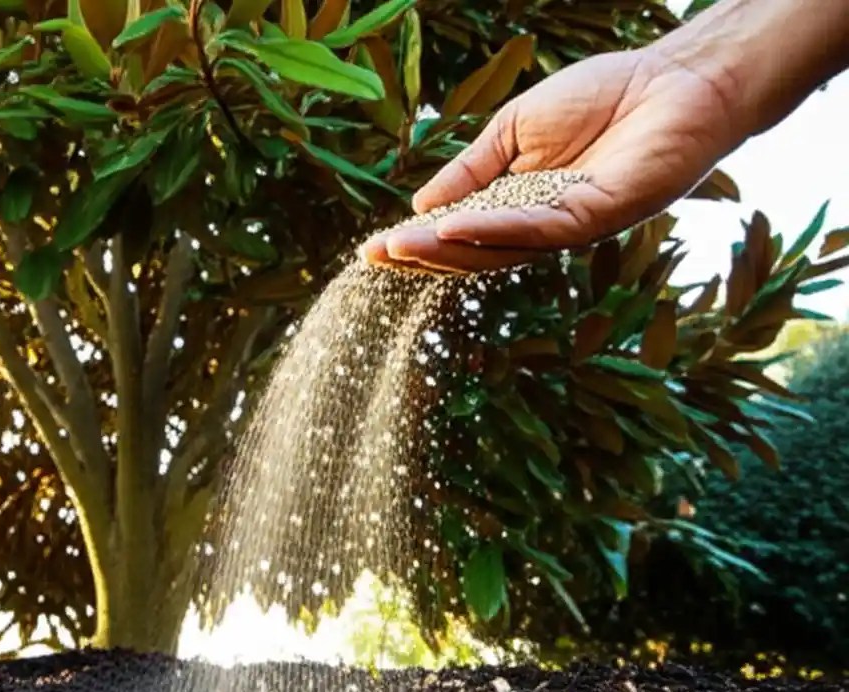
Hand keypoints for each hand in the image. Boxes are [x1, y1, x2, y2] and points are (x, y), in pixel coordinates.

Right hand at [360, 46, 742, 271]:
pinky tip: (454, 227)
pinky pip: (537, 229)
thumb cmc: (602, 97)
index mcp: (518, 202)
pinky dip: (493, 229)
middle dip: (422, 254)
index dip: (416, 240)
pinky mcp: (597, 217)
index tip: (372, 250)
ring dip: (447, 250)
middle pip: (473, 251)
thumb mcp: (515, 130)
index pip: (459, 231)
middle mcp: (541, 224)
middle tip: (376, 257)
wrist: (674, 79)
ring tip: (402, 247)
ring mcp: (568, 226)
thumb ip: (472, 168)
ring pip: (499, 248)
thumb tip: (422, 206)